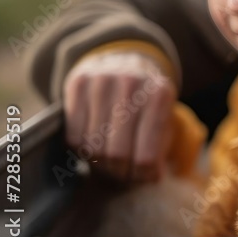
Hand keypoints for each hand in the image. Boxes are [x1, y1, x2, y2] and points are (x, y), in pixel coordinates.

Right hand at [63, 51, 175, 183]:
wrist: (123, 59)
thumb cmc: (146, 100)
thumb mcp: (164, 118)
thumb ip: (160, 148)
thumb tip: (151, 177)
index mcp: (160, 95)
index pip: (146, 156)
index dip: (142, 175)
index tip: (142, 176)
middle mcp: (132, 83)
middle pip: (117, 153)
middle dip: (119, 171)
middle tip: (122, 172)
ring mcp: (102, 81)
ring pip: (93, 146)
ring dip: (99, 162)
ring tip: (108, 159)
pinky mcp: (77, 83)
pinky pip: (73, 134)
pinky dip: (81, 148)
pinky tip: (93, 142)